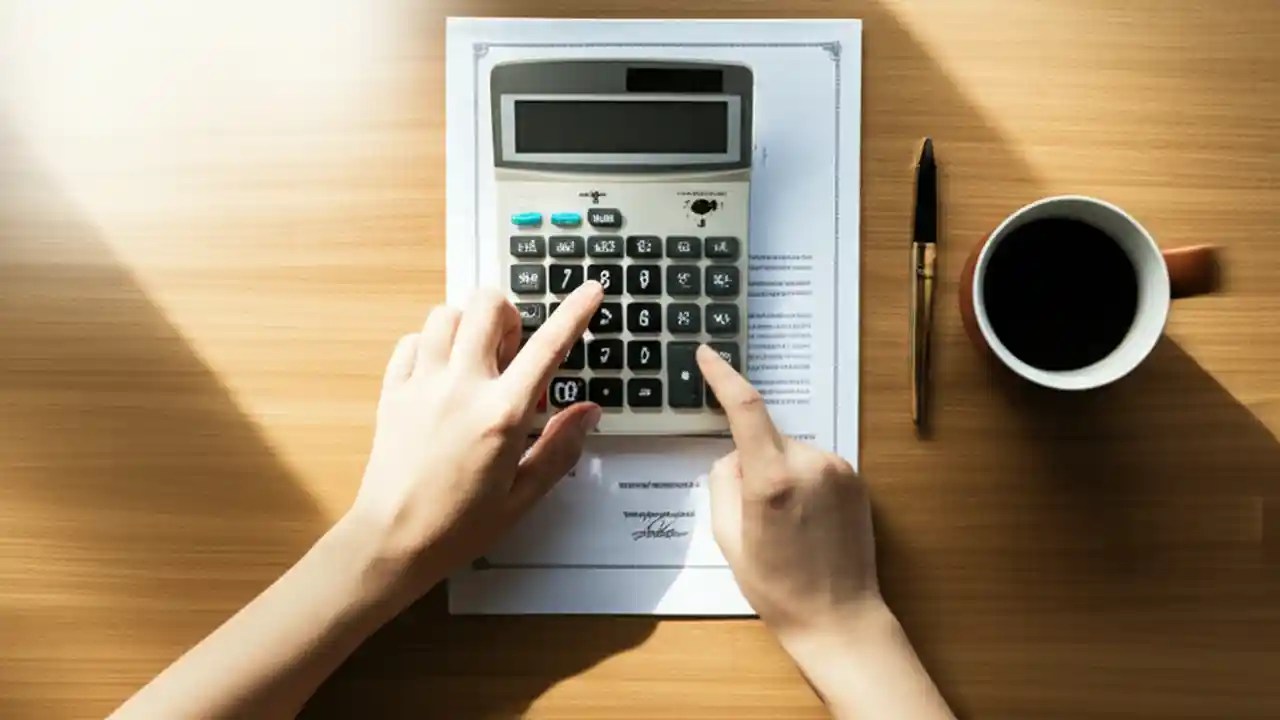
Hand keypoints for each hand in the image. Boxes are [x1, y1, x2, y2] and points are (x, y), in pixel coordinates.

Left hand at [351, 283, 603, 595]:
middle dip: (510, 316)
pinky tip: (441, 373)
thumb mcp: (523, 496)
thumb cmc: (458, 526)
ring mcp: (422, 385)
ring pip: (446, 315)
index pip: (547, 348)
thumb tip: (588, 411)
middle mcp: (461, 388)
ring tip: (476, 360)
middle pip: (488, 307)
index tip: (592, 290)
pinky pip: (412, 341)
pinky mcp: (393, 392)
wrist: (392, 540)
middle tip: (513, 352)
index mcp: (501, 415)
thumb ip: (559, 448)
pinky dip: (430, 345)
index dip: (575, 313)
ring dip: (468, 326)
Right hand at [699, 347, 953, 718]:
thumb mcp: (729, 537)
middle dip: (753, 460)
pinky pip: (815, 465)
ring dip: (781, 473)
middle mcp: (810, 464)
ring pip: (791, 451)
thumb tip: (733, 456)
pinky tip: (808, 523)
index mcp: (772, 479)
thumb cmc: (777, 587)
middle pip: (766, 437)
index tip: (707, 353)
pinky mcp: (856, 479)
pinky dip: (803, 483)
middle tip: (754, 512)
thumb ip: (723, 482)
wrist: (839, 618)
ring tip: (787, 526)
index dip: (722, 375)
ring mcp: (839, 469)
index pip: (744, 407)